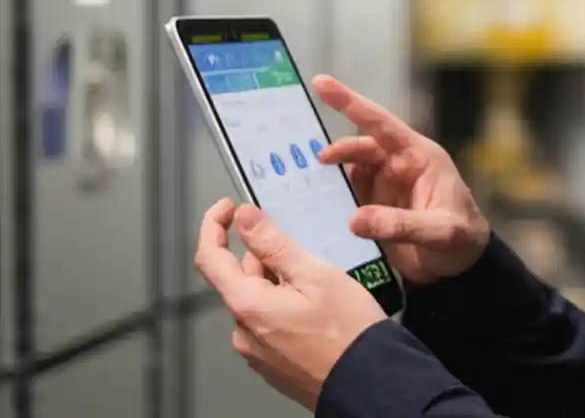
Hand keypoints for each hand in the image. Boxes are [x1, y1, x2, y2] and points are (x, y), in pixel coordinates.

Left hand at [194, 199, 386, 411]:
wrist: (369, 382)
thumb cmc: (349, 332)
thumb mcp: (314, 274)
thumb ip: (273, 244)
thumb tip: (245, 218)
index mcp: (247, 305)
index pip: (209, 258)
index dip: (213, 226)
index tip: (227, 209)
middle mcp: (244, 332)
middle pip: (239, 279)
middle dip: (264, 258)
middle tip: (302, 250)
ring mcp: (257, 353)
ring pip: (257, 302)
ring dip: (278, 285)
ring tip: (319, 287)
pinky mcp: (272, 365)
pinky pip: (269, 325)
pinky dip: (285, 308)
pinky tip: (317, 311)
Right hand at [313, 75, 490, 284]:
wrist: (463, 269)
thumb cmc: (463, 240)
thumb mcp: (440, 232)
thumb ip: (400, 224)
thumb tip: (355, 219)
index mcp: (419, 157)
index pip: (382, 124)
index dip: (351, 103)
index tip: (321, 83)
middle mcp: (400, 166)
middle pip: (361, 148)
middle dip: (337, 151)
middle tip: (316, 162)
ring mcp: (386, 187)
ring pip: (351, 172)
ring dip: (332, 178)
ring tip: (307, 187)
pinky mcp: (376, 208)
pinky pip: (348, 197)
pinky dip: (332, 200)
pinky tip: (315, 207)